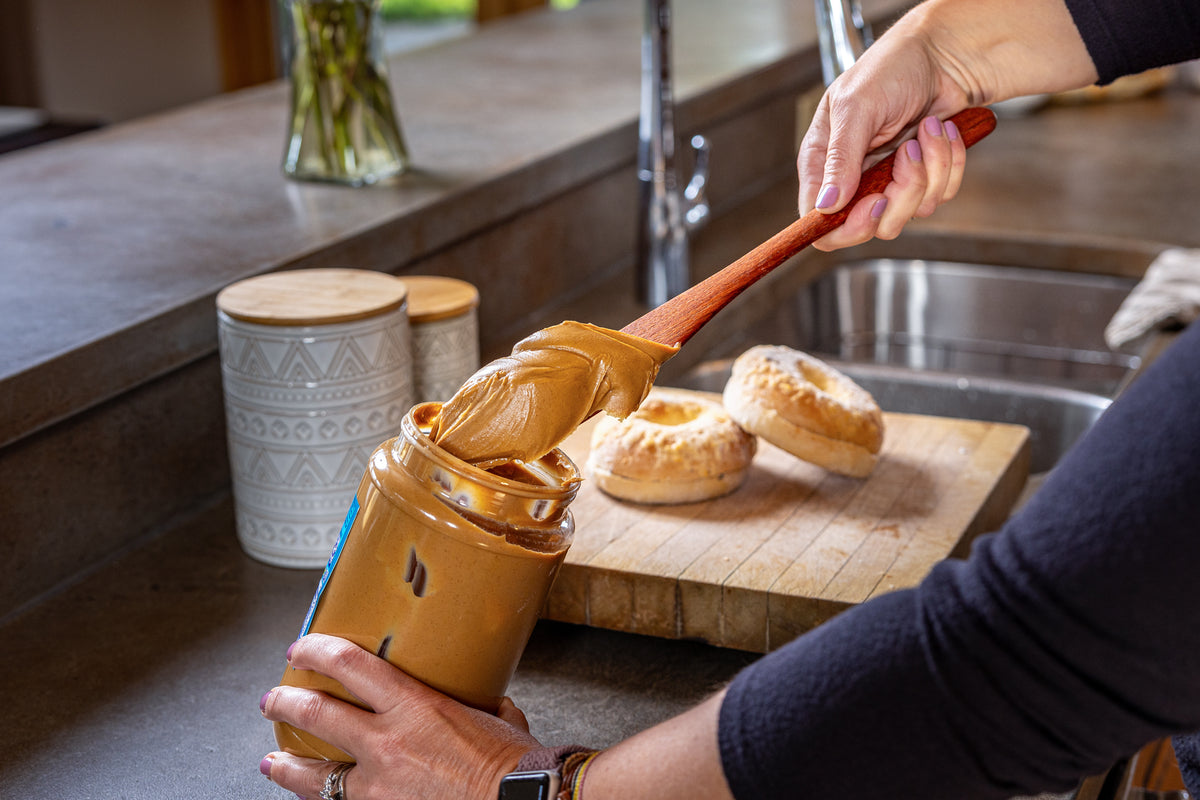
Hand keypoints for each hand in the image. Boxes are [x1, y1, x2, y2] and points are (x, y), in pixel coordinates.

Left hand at [259, 634, 541, 799]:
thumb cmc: (516, 768)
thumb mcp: (500, 720)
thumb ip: (483, 708)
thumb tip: (487, 704)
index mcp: (416, 707)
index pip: (349, 665)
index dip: (316, 651)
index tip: (301, 649)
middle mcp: (387, 744)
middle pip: (317, 714)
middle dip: (285, 704)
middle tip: (274, 700)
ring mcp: (379, 789)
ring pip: (314, 776)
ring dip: (286, 766)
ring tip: (272, 762)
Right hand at [796, 0, 1098, 252]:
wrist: (944, 55)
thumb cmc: (892, 68)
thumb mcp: (857, 107)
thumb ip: (840, 159)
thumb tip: (825, 205)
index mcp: (824, 163)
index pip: (818, 221)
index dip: (845, 225)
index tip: (874, 202)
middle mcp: (853, 178)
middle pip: (868, 226)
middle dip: (899, 194)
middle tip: (908, 154)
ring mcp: (888, 182)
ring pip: (908, 213)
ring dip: (930, 169)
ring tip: (927, 129)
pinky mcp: (921, 180)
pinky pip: (938, 196)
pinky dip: (949, 162)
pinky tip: (942, 132)